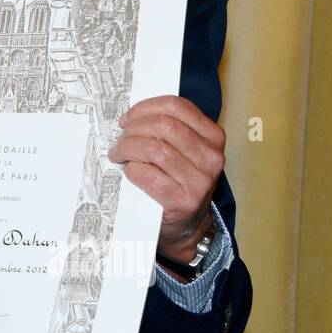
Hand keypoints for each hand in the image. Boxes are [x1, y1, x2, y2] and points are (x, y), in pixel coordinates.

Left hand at [107, 96, 224, 261]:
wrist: (187, 225)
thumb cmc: (179, 181)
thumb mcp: (185, 150)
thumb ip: (169, 130)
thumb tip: (132, 116)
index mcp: (213, 137)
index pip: (176, 107)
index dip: (145, 108)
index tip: (128, 118)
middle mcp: (211, 157)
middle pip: (162, 126)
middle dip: (133, 129)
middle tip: (120, 139)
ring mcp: (199, 181)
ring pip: (153, 149)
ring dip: (127, 148)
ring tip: (118, 154)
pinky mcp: (183, 202)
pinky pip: (147, 175)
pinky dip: (132, 169)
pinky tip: (129, 171)